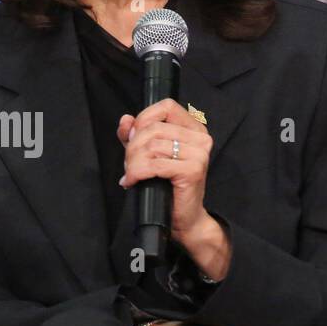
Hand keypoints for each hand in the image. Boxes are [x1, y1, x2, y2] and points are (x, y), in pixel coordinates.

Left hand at [117, 98, 211, 250]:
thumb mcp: (149, 155)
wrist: (185, 219)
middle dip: (133, 147)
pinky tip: (133, 181)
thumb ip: (136, 135)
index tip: (133, 138)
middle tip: (129, 166)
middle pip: (154, 128)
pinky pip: (154, 165)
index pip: (166, 106)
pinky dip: (137, 173)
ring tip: (132, 175)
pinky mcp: (193, 170)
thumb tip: (125, 120)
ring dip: (133, 162)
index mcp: (194, 128)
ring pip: (152, 146)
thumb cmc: (168, 187)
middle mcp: (201, 138)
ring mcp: (199, 153)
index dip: (144, 119)